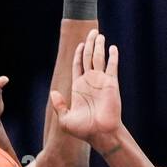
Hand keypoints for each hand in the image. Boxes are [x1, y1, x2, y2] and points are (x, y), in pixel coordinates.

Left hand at [50, 29, 121, 151]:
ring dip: (99, 46)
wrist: (100, 134)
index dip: (79, 53)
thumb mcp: (65, 119)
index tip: (80, 44)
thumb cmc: (83, 130)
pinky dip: (113, 56)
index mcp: (79, 87)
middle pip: (89, 57)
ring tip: (99, 34)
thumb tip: (53, 92)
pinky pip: (112, 66)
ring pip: (99, 58)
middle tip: (92, 32)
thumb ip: (59, 105)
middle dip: (90, 44)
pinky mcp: (111, 84)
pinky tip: (112, 47)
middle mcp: (90, 82)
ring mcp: (101, 81)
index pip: (78, 65)